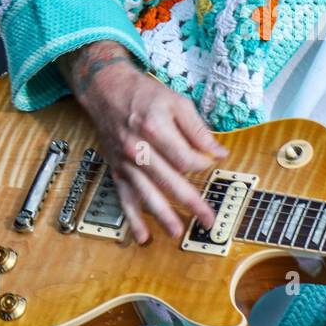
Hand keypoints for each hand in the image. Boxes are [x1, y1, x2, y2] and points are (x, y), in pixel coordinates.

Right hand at [57, 41, 227, 244]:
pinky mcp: (117, 170)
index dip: (202, 164)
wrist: (107, 89)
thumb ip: (198, 129)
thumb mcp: (177, 102)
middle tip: (208, 219)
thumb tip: (218, 152)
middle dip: (191, 202)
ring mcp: (126, 162)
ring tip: (177, 233)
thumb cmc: (144, 94)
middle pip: (169, 181)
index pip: (185, 159)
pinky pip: (125, 198)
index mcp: (155, 129)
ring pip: (147, 194)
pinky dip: (133, 219)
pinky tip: (142, 236)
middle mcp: (138, 148)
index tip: (211, 162)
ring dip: (163, 216)